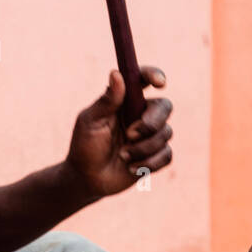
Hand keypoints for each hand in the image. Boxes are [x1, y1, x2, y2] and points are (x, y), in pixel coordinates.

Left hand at [65, 65, 172, 198]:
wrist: (87, 178)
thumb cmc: (84, 146)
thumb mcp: (90, 121)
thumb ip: (106, 100)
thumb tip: (116, 73)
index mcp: (124, 102)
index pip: (144, 80)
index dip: (155, 75)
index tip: (159, 83)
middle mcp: (140, 115)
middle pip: (164, 106)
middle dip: (152, 121)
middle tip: (131, 134)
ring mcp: (150, 135)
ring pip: (166, 133)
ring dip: (143, 147)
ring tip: (122, 156)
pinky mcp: (156, 155)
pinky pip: (166, 154)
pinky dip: (149, 162)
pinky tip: (130, 168)